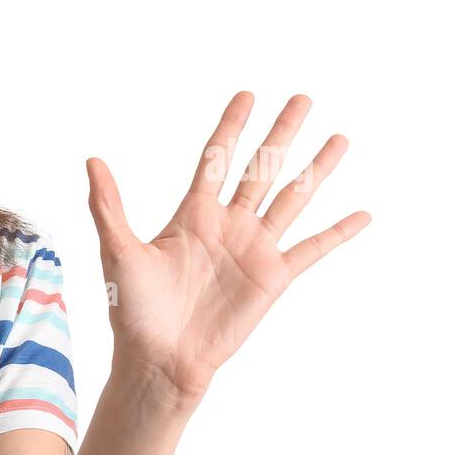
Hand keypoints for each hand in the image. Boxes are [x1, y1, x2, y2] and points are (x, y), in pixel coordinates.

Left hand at [85, 92, 370, 402]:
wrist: (159, 359)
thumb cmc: (133, 310)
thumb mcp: (118, 252)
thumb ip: (108, 206)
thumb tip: (92, 161)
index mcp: (192, 214)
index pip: (216, 159)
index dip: (232, 126)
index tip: (247, 95)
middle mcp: (227, 225)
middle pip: (261, 167)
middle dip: (282, 132)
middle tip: (303, 97)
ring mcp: (253, 249)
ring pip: (293, 197)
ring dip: (317, 168)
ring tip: (340, 138)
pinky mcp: (273, 278)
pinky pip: (313, 249)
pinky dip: (338, 232)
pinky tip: (363, 214)